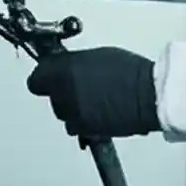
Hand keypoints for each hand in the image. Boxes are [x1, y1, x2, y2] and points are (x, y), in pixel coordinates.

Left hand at [26, 47, 160, 137]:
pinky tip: (98, 111)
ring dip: (73, 108)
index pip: (36, 79)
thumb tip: (66, 66)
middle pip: (51, 96)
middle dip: (61, 92)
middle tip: (79, 85)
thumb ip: (74, 63)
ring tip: (93, 99)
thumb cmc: (130, 71)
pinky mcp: (87, 130)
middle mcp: (65, 94)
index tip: (50, 74)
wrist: (149, 95)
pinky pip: (77, 126)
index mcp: (64, 71)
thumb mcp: (97, 55)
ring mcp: (75, 114)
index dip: (43, 77)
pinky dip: (84, 120)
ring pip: (63, 113)